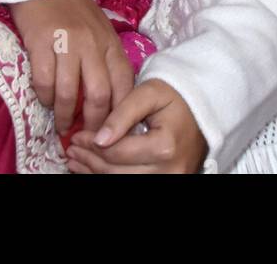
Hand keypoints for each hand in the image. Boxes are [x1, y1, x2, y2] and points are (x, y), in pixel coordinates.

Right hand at [9, 0, 134, 136]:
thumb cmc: (74, 11)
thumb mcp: (99, 31)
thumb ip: (105, 60)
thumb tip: (109, 100)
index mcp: (110, 42)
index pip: (124, 83)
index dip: (119, 112)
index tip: (111, 128)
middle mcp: (93, 43)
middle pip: (99, 94)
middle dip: (92, 122)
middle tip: (85, 135)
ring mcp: (67, 42)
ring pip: (69, 93)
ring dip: (64, 116)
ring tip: (62, 125)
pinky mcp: (42, 42)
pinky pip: (44, 81)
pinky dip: (45, 98)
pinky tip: (45, 100)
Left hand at [65, 78, 207, 173]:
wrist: (204, 108)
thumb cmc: (177, 96)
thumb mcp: (150, 92)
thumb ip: (123, 113)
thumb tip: (98, 139)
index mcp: (166, 146)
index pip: (118, 152)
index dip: (92, 146)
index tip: (77, 136)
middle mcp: (170, 170)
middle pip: (116, 173)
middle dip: (89, 162)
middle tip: (72, 149)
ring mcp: (171, 180)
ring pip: (121, 183)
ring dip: (95, 174)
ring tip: (77, 161)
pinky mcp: (168, 183)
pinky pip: (132, 184)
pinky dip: (109, 177)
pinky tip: (94, 170)